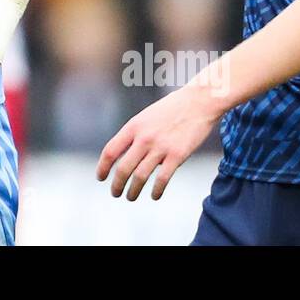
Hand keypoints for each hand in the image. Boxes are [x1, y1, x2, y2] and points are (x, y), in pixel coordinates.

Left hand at [97, 83, 221, 200]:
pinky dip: (156, 191)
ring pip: (140, 177)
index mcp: (133, 127)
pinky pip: (162, 179)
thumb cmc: (172, 109)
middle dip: (116, 185)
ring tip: (130, 197)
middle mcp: (144, 138)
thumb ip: (135, 134)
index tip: (100, 177)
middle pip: (123, 168)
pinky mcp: (177, 155)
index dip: (102, 167)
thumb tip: (125, 154)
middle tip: (115, 193)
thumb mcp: (146, 117)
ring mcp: (160, 147)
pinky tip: (154, 196)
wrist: (198, 102)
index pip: (111, 151)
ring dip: (133, 191)